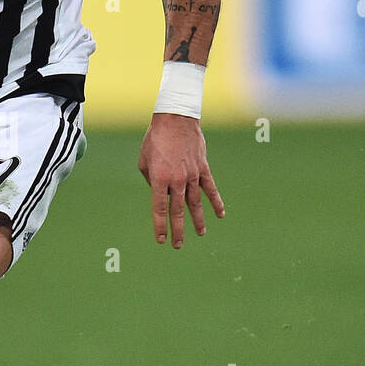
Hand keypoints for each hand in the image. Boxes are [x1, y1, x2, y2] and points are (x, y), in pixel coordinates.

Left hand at [138, 113, 224, 247]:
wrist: (175, 119)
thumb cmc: (155, 139)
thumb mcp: (144, 160)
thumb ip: (150, 179)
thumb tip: (161, 193)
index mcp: (158, 180)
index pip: (159, 209)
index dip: (160, 226)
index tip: (161, 240)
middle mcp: (176, 181)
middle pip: (178, 211)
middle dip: (178, 230)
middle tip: (178, 245)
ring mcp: (191, 175)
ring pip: (195, 203)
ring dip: (198, 220)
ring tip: (200, 234)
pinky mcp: (202, 168)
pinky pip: (211, 189)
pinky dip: (216, 202)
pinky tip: (220, 214)